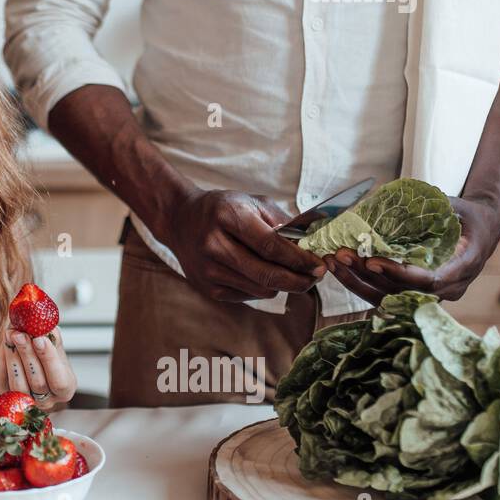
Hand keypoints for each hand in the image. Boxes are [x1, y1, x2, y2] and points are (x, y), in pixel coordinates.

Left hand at [0, 328, 76, 410]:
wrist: (29, 363)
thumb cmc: (45, 356)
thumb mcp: (55, 347)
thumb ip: (52, 337)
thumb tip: (45, 324)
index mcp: (65, 389)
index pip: (59, 380)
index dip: (49, 360)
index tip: (39, 338)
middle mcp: (46, 401)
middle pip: (37, 382)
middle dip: (27, 354)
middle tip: (19, 333)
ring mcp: (25, 403)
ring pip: (18, 384)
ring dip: (13, 357)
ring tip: (10, 334)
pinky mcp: (5, 397)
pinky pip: (1, 381)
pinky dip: (1, 361)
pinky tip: (4, 345)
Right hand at [163, 189, 326, 301]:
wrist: (180, 220)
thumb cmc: (222, 209)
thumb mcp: (252, 203)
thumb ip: (283, 222)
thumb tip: (314, 244)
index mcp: (228, 217)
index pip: (271, 247)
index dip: (300, 260)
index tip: (320, 265)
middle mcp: (213, 244)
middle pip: (267, 274)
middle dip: (298, 280)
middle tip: (315, 278)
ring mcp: (208, 269)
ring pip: (261, 289)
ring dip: (282, 284)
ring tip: (289, 273)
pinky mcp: (207, 287)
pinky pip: (248, 296)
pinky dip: (262, 288)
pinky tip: (261, 274)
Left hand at [322, 196, 499, 303]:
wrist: (483, 230)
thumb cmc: (467, 216)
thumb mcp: (454, 207)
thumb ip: (429, 209)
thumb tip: (386, 203)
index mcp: (463, 267)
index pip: (428, 281)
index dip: (398, 274)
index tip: (371, 261)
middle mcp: (450, 289)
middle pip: (401, 292)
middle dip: (367, 275)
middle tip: (340, 254)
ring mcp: (432, 296)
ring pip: (389, 298)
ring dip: (357, 282)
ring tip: (333, 261)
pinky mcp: (416, 296)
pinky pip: (386, 296)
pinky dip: (361, 284)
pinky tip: (340, 269)